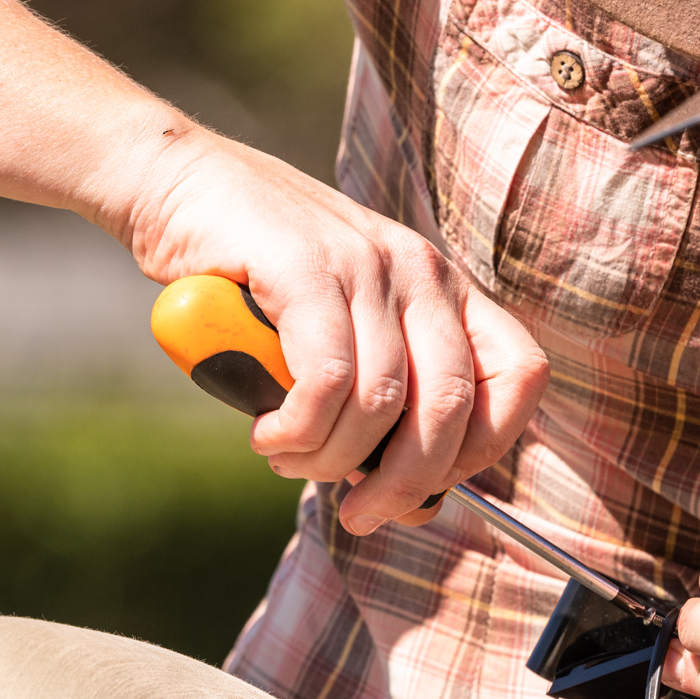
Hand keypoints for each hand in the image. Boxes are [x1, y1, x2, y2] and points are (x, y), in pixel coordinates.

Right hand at [100, 121, 547, 533]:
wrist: (181, 185)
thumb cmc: (257, 277)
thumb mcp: (340, 328)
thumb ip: (381, 393)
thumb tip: (407, 495)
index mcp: (442, 287)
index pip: (519, 374)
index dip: (485, 446)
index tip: (429, 483)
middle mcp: (418, 270)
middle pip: (451, 405)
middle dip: (405, 482)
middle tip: (359, 513)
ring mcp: (365, 264)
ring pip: (380, 403)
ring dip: (330, 457)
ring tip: (288, 458)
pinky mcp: (305, 267)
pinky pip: (326, 381)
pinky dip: (297, 430)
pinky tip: (268, 433)